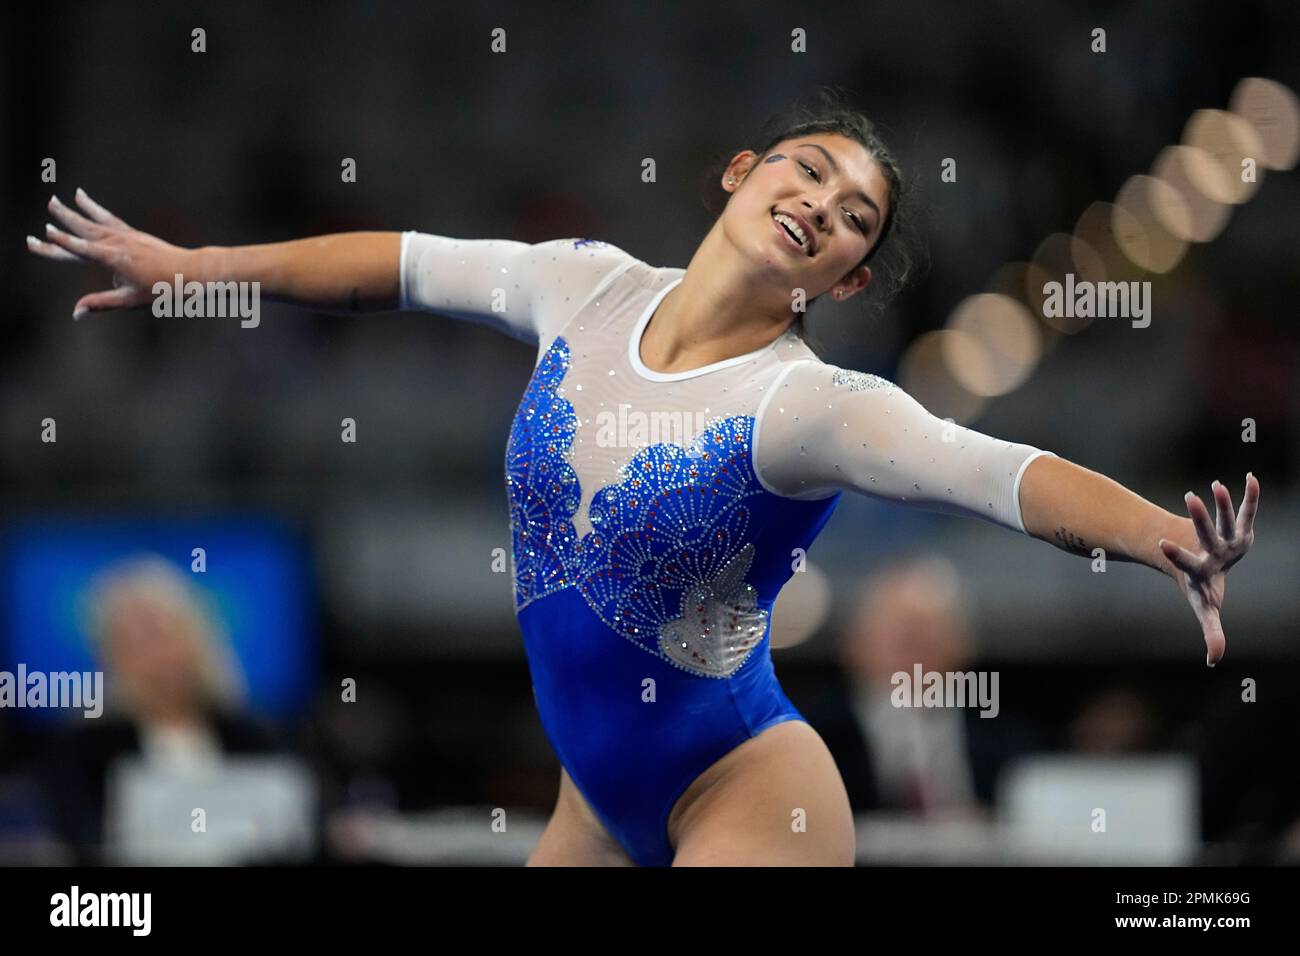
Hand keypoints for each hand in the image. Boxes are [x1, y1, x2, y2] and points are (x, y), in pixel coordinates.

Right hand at [26, 189, 192, 319]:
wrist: (190, 272)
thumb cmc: (163, 289)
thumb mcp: (130, 300)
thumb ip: (100, 303)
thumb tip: (75, 312)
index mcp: (115, 259)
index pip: (82, 250)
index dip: (62, 242)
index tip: (44, 233)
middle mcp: (118, 243)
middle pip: (84, 230)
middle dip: (62, 221)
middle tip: (43, 212)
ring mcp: (125, 235)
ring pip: (93, 221)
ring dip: (72, 211)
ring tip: (53, 200)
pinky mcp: (131, 232)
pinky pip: (107, 217)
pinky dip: (92, 208)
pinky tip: (81, 196)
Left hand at [1159, 473, 1258, 666]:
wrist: (1199, 559)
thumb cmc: (1202, 586)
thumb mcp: (1206, 608)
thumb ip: (1211, 632)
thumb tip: (1213, 661)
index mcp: (1199, 569)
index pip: (1185, 562)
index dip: (1175, 554)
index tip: (1161, 544)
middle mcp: (1209, 550)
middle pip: (1203, 532)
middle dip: (1199, 518)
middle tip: (1190, 498)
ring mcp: (1222, 538)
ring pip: (1222, 518)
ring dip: (1222, 503)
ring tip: (1216, 485)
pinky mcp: (1236, 528)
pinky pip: (1246, 511)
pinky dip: (1250, 497)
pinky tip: (1252, 477)